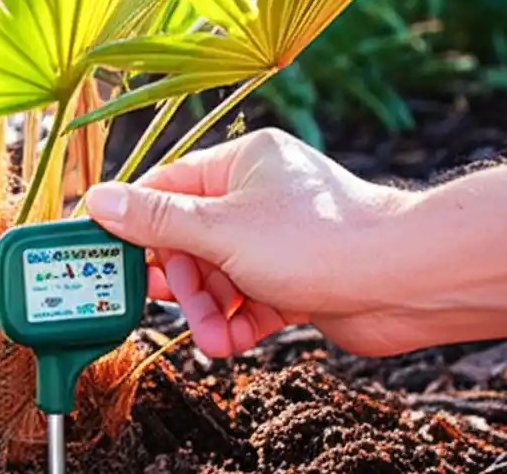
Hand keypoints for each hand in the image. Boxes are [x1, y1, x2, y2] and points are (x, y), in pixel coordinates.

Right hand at [86, 129, 417, 357]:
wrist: (408, 281)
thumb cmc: (321, 239)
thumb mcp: (220, 229)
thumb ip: (155, 221)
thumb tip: (98, 199)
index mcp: (239, 163)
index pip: (164, 187)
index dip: (131, 222)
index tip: (103, 252)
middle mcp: (256, 196)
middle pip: (188, 239)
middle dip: (180, 284)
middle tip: (168, 310)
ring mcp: (276, 239)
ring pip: (217, 276)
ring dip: (208, 312)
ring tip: (211, 340)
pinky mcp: (295, 279)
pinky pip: (248, 300)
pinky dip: (237, 322)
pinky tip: (233, 341)